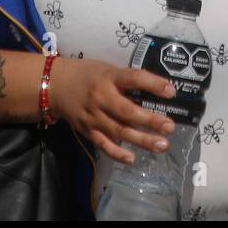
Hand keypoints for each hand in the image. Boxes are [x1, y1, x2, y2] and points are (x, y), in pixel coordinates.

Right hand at [47, 56, 179, 164]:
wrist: (55, 85)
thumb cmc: (88, 74)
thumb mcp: (108, 69)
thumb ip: (127, 81)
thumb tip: (156, 93)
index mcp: (109, 77)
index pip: (134, 79)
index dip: (153, 84)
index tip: (172, 91)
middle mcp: (101, 97)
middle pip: (128, 111)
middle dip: (151, 120)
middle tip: (170, 127)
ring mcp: (93, 116)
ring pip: (119, 130)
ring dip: (142, 140)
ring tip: (162, 145)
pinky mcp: (87, 130)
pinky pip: (103, 144)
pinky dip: (117, 153)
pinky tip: (132, 158)